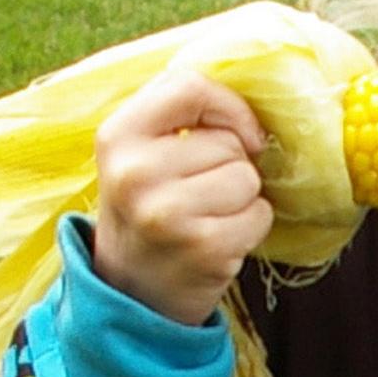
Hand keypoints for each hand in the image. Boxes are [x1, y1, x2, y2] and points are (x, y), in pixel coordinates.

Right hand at [93, 70, 272, 325]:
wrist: (133, 290)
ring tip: (210, 215)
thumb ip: (182, 116)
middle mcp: (134, 172)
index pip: (189, 86)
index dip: (227, 107)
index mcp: (118, 136)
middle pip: (229, 141)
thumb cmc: (152, 207)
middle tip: (200, 193)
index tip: (235, 132)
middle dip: (231, 164)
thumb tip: (252, 104)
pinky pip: (259, 214)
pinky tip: (220, 239)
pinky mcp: (202, 246)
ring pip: (247, 177)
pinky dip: (252, 226)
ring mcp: (166, 213)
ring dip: (243, 197)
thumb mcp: (144, 153)